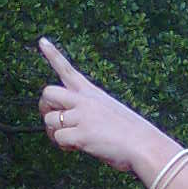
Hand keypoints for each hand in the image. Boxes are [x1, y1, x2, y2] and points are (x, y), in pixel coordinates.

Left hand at [38, 38, 176, 180]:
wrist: (145, 146)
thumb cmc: (131, 134)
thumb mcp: (111, 113)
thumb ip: (90, 113)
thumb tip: (70, 127)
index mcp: (93, 93)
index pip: (68, 70)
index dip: (53, 55)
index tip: (42, 41)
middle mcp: (85, 101)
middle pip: (48, 93)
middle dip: (45, 107)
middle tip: (55, 120)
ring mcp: (82, 117)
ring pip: (50, 120)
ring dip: (55, 132)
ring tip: (72, 141)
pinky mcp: (81, 135)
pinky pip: (59, 139)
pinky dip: (64, 146)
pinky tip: (78, 147)